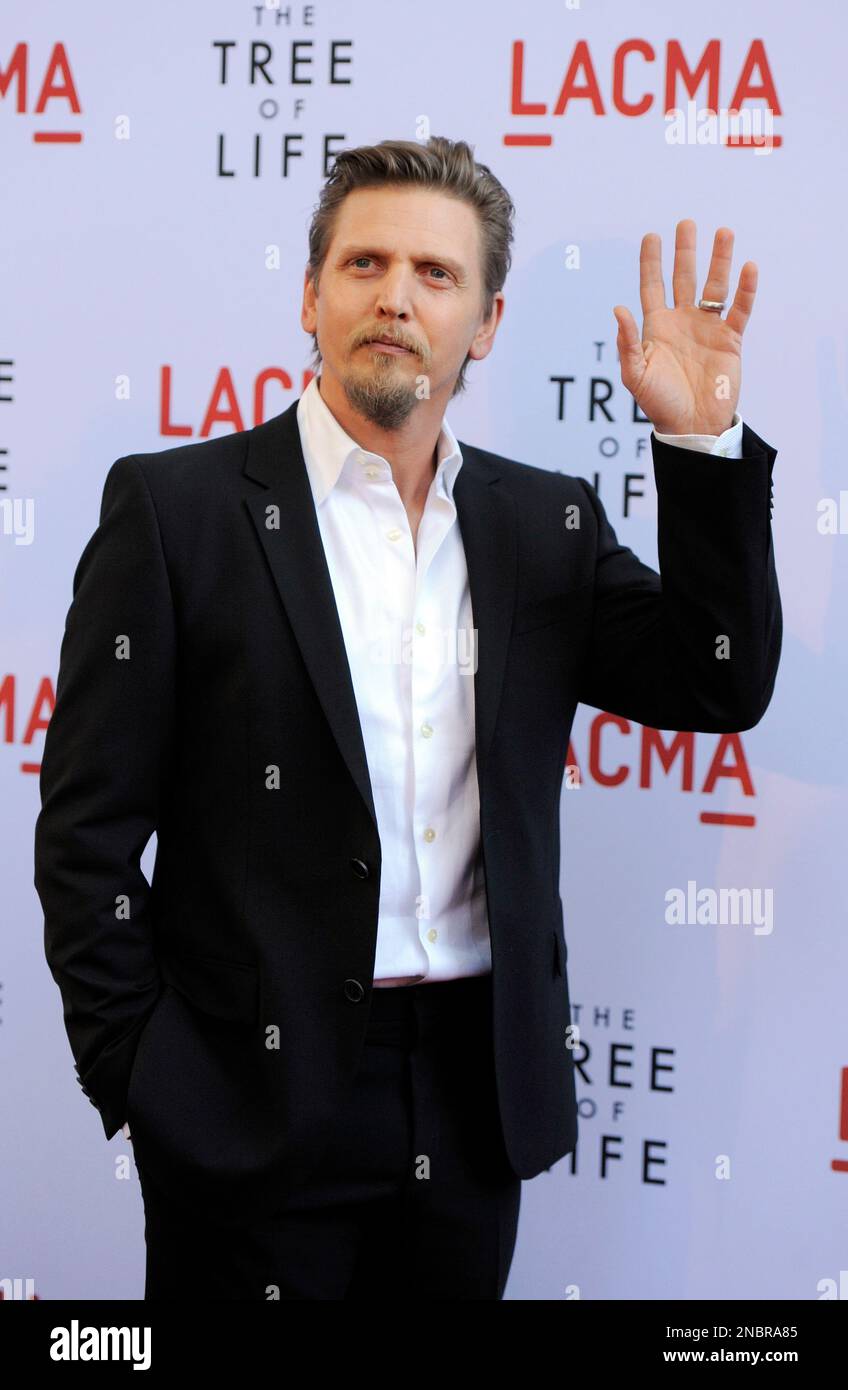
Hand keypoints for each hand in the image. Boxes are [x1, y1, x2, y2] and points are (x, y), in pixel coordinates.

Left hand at [613, 220, 756, 435]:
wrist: (691, 426)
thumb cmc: (659, 403)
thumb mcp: (636, 375)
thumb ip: (628, 343)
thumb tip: (618, 309)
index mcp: (657, 327)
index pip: (653, 286)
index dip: (651, 262)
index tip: (651, 236)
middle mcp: (683, 322)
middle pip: (684, 278)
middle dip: (685, 251)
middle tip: (686, 223)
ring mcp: (708, 328)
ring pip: (715, 287)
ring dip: (719, 260)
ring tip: (723, 232)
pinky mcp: (730, 339)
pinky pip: (740, 309)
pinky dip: (745, 290)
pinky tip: (747, 268)